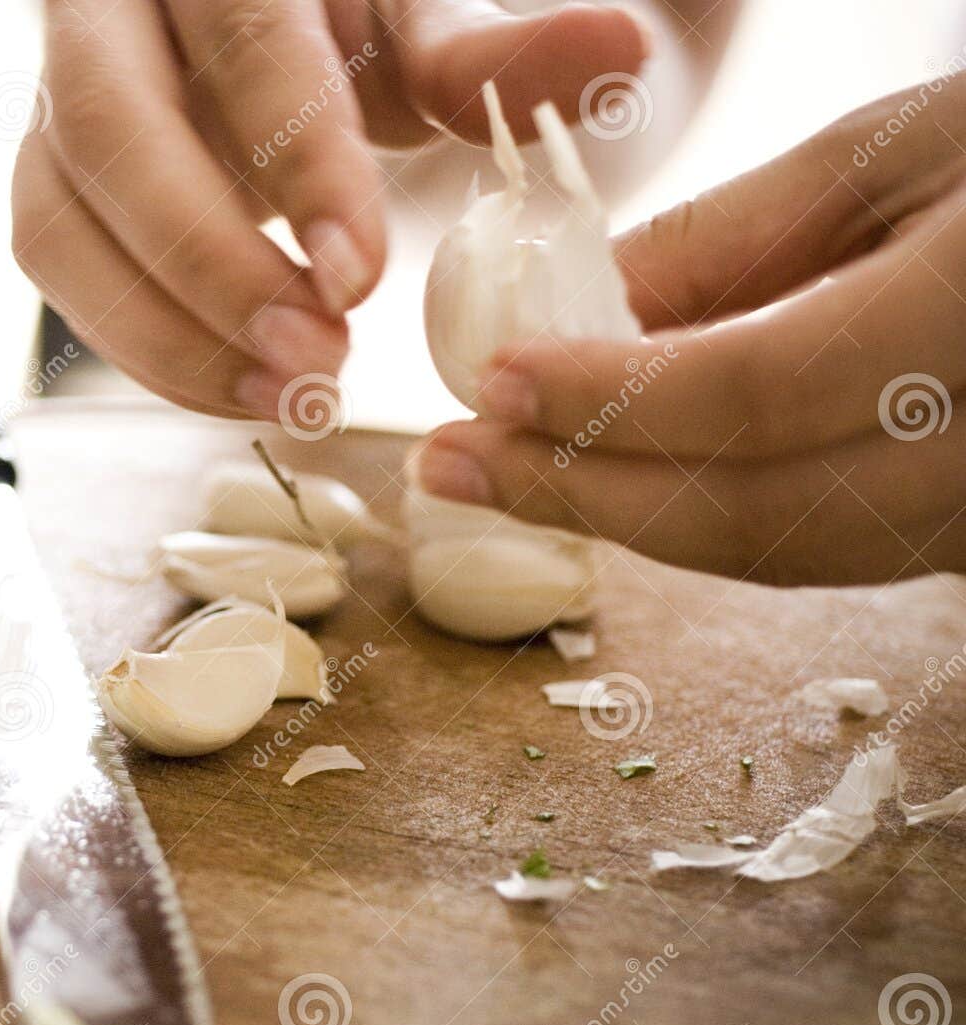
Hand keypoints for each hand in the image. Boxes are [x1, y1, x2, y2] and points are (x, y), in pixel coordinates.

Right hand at [12, 1, 647, 420]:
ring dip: (167, 333)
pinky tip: (238, 393)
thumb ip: (497, 54)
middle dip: (210, 265)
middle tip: (315, 364)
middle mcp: (106, 15)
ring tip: (283, 401)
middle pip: (112, 134)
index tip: (360, 278)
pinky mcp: (48, 185)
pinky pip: (65, 277)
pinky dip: (146, 350)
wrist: (253, 50)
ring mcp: (56, 104)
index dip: (300, 166)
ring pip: (59, 222)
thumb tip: (614, 55)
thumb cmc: (345, 31)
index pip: (247, 47)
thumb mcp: (419, 30)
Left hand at [416, 76, 965, 584]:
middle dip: (579, 491)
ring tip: (498, 478)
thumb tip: (564, 316)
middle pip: (752, 512)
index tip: (488, 381)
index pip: (759, 393)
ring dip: (622, 522)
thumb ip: (731, 242)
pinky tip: (605, 484)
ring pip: (779, 553)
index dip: (609, 397)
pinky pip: (817, 551)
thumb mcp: (892, 154)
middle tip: (448, 464)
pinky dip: (696, 523)